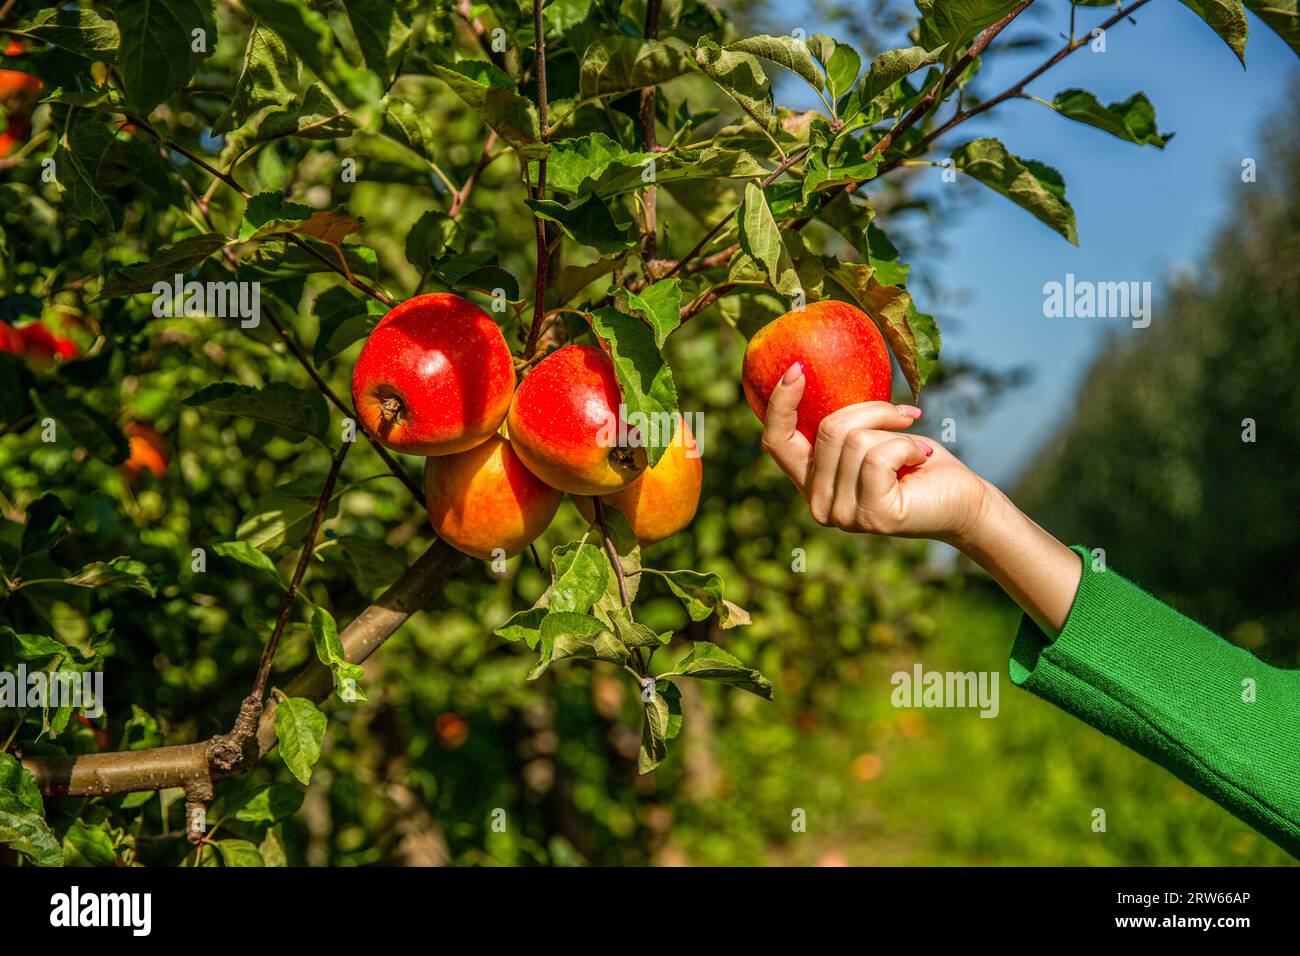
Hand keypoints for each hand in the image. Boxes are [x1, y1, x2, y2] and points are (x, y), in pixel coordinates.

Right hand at [760, 362, 990, 545]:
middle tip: (904, 415)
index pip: (776, 442)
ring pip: (854, 441)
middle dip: (871, 410)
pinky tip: (921, 458)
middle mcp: (818, 505)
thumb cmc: (916, 460)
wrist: (962, 500)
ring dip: (893, 431)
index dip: (780, 403)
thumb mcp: (871, 434)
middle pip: (828, 430)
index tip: (797, 367)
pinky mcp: (873, 516)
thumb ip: (841, 423)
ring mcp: (843, 515)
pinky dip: (907, 445)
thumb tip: (806, 371)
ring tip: (915, 446)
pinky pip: (878, 456)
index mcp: (810, 482)